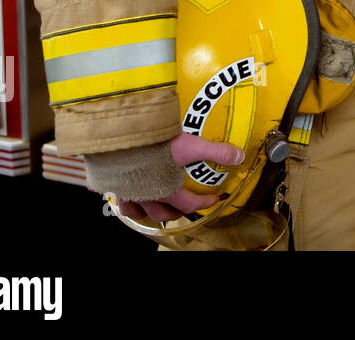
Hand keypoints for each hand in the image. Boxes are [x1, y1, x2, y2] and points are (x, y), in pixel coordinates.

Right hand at [114, 134, 245, 223]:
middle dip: (177, 211)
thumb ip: (216, 151)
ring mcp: (130, 193)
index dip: (204, 203)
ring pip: (142, 212)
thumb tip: (239, 157)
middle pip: (164, 213)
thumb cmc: (153, 144)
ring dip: (153, 211)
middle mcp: (148, 196)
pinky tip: (132, 197)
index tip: (214, 199)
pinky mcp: (115, 185)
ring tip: (160, 205)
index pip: (189, 205)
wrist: (118, 141)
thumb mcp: (190, 145)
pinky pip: (122, 203)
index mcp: (167, 190)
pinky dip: (130, 204)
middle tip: (186, 204)